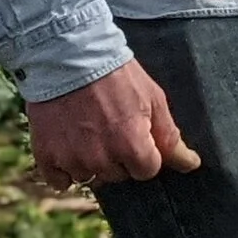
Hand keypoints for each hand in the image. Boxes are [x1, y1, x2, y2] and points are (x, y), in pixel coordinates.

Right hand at [26, 57, 200, 186]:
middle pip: (118, 175)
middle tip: (112, 125)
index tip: (138, 134)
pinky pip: (60, 181)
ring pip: (90, 177)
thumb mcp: (153, 99)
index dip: (146, 153)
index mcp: (131, 146)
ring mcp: (72, 159)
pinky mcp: (46, 156)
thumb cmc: (117, 76)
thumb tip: (191, 164)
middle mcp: (102, 159)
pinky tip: (69, 144)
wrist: (69, 56)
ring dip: (92, 161)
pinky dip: (64, 169)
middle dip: (120, 156)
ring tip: (89, 130)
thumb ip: (169, 137)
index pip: (147, 171)